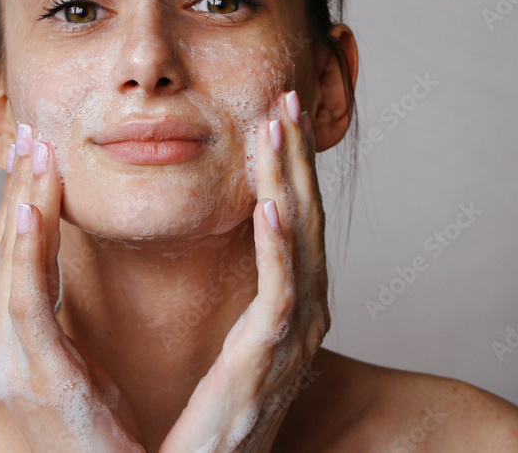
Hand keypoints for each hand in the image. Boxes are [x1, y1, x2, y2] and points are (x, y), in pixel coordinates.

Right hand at [0, 122, 145, 451]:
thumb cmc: (102, 440)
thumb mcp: (81, 373)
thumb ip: (64, 328)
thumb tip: (65, 285)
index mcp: (17, 349)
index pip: (14, 262)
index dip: (21, 206)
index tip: (36, 157)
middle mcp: (5, 355)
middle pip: (7, 255)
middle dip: (19, 192)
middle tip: (31, 134)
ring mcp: (16, 368)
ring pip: (13, 268)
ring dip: (24, 205)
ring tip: (37, 154)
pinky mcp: (42, 380)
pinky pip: (29, 306)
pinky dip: (26, 254)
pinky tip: (34, 210)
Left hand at [159, 90, 329, 452]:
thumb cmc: (215, 421)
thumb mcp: (231, 349)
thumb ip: (241, 304)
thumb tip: (231, 262)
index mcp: (286, 307)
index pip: (291, 220)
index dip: (287, 166)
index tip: (274, 114)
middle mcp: (300, 315)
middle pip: (303, 217)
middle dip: (295, 156)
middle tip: (287, 97)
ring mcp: (290, 337)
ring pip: (298, 241)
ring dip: (290, 181)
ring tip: (279, 127)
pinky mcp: (268, 361)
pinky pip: (280, 292)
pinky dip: (280, 246)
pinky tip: (272, 204)